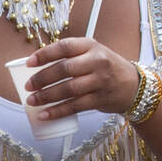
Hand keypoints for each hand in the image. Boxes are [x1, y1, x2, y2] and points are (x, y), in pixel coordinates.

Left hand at [25, 37, 140, 119]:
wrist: (132, 84)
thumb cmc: (105, 67)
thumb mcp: (92, 53)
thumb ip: (71, 56)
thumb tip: (37, 66)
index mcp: (90, 46)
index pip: (64, 47)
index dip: (44, 54)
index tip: (29, 63)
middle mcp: (97, 61)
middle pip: (64, 69)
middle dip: (42, 78)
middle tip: (28, 86)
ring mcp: (100, 81)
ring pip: (68, 89)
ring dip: (47, 96)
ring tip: (32, 100)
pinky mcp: (100, 99)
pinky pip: (75, 106)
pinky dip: (58, 111)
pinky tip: (45, 114)